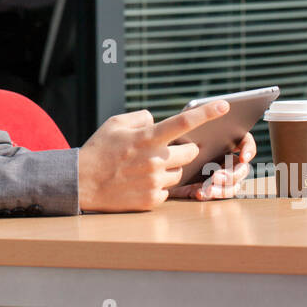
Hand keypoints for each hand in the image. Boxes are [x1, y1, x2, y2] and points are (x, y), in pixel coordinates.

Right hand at [77, 100, 230, 211]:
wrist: (81, 182)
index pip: (184, 122)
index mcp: (147, 138)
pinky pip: (168, 191)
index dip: (207, 112)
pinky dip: (160, 186)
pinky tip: (141, 182)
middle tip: (170, 149)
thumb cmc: (99, 150)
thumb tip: (158, 119)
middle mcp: (154, 160)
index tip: (225, 105)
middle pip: (190, 153)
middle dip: (185, 149)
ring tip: (147, 167)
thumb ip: (141, 118)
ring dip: (171, 169)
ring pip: (180, 173)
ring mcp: (154, 182)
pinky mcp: (152, 200)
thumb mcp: (115, 124)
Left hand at [169, 130, 255, 200]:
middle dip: (231, 175)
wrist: (165, 156)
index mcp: (229, 142)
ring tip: (208, 189)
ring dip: (222, 189)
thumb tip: (213, 117)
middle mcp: (230, 160)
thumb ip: (199, 123)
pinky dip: (207, 194)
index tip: (244, 157)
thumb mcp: (187, 128)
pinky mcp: (211, 187)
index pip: (246, 143)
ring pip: (232, 186)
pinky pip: (214, 194)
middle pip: (241, 170)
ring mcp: (222, 176)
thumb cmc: (181, 136)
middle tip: (217, 177)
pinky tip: (198, 193)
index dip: (249, 150)